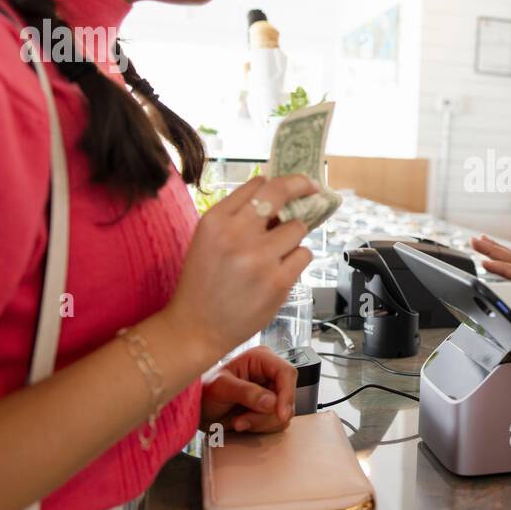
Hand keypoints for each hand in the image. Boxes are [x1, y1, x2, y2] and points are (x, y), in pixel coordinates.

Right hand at [165, 174, 316, 361]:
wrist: (196, 328)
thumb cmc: (203, 282)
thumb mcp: (207, 238)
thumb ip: (236, 213)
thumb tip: (272, 187)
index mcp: (215, 220)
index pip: (259, 185)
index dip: (283, 181)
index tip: (298, 182)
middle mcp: (236, 234)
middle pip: (281, 194)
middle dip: (302, 186)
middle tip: (313, 188)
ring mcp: (258, 258)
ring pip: (297, 228)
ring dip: (292, 238)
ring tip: (275, 254)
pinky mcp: (277, 282)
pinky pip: (304, 254)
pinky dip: (296, 260)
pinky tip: (279, 271)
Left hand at [201, 346, 296, 433]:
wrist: (197, 409)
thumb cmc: (205, 391)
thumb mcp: (221, 387)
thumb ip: (246, 392)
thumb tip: (271, 402)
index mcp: (261, 358)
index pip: (287, 373)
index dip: (287, 394)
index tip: (281, 414)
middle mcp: (269, 373)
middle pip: (287, 396)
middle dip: (266, 414)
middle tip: (243, 420)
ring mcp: (271, 391)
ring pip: (284, 412)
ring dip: (261, 422)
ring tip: (239, 421)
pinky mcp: (270, 408)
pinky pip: (277, 422)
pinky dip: (261, 428)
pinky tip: (243, 423)